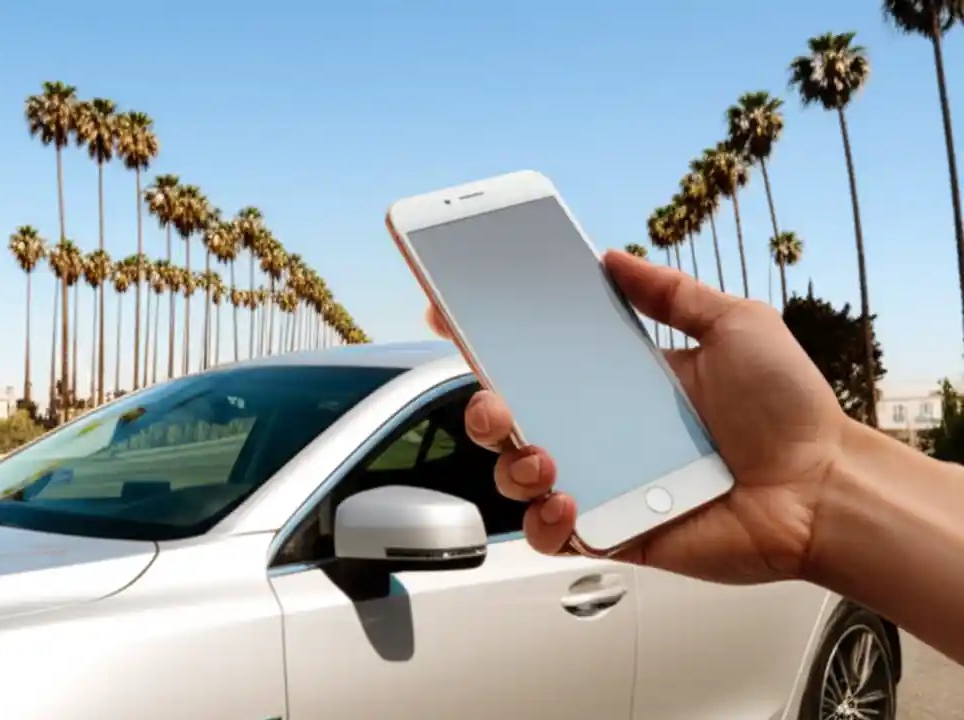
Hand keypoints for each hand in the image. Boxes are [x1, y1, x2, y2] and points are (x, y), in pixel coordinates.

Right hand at [427, 249, 850, 583]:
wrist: (824, 487)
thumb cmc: (788, 411)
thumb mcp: (735, 324)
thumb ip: (671, 292)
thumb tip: (614, 257)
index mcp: (617, 382)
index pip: (537, 357)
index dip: (489, 338)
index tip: (452, 311)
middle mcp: (599, 432)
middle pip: (510, 421)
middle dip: (482, 409)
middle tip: (495, 403)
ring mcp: (602, 483)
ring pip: (516, 479)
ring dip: (512, 467)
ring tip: (545, 458)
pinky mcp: (612, 532)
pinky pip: (551, 533)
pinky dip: (545, 519)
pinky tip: (570, 500)